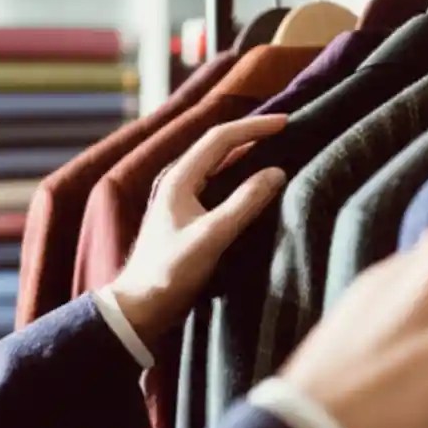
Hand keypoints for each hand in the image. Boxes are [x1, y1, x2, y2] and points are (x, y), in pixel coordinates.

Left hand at [110, 115, 288, 345]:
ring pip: (217, 163)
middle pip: (218, 145)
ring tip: (274, 146)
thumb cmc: (171, 271)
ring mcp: (181, 198)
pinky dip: (239, 174)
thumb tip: (277, 172)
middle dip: (251, 133)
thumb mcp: (212, 237)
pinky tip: (255, 182)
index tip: (285, 122)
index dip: (254, 127)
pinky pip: (217, 183)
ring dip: (245, 152)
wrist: (142, 305)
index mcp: (179, 178)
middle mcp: (178, 181)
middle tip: (283, 128)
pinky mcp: (187, 215)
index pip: (220, 138)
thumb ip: (244, 203)